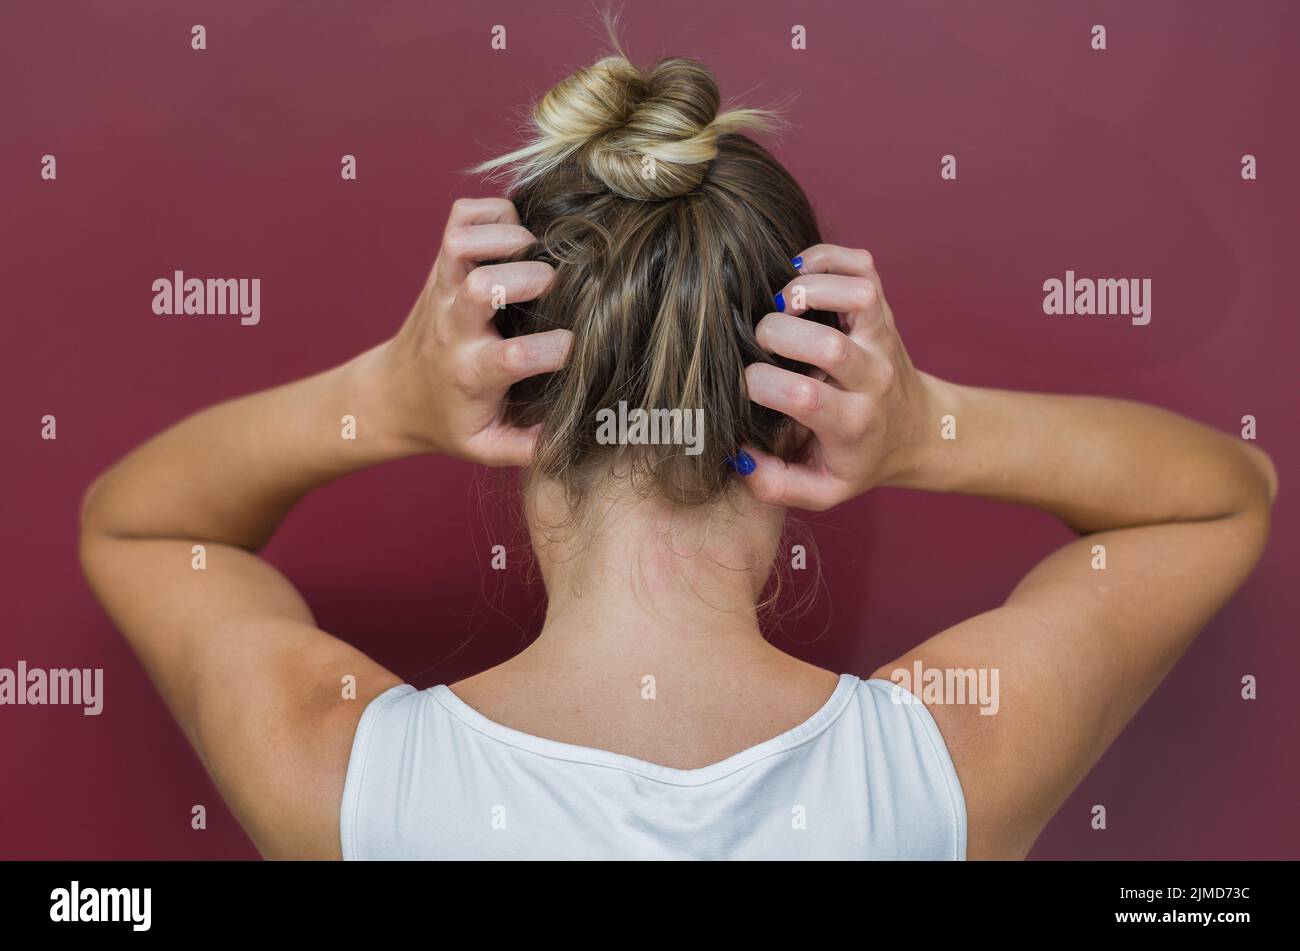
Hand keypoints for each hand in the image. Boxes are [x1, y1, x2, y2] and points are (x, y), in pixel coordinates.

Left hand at [378, 198, 571, 465]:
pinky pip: (461, 217)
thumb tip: (571, 433)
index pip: (512, 357)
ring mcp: (443, 289)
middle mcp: (454, 326)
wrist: (392, 395)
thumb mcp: (486, 447)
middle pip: (483, 286)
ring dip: (506, 236)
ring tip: (532, 252)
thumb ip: (528, 448)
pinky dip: (491, 211)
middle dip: (530, 278)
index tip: (571, 349)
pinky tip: (513, 233)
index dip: (552, 350)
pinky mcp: (441, 264)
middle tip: (554, 288)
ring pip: (464, 242)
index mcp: (470, 373)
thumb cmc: (449, 421)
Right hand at [740, 244, 932, 509]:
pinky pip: (863, 266)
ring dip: (808, 289)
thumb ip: (774, 484)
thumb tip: (738, 454)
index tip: (747, 385)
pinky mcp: (883, 309)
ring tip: (781, 303)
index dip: (760, 384)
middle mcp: (871, 377)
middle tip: (760, 341)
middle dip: (776, 334)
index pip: (803, 396)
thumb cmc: (859, 459)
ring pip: (856, 293)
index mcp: (852, 423)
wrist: (918, 431)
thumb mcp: (821, 490)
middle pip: (827, 345)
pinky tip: (801, 276)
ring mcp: (881, 337)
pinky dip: (827, 258)